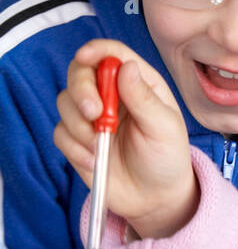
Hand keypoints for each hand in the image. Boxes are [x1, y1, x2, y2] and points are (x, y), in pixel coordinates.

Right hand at [53, 38, 198, 237]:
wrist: (154, 198)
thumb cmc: (166, 158)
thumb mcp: (164, 127)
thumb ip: (144, 98)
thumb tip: (126, 66)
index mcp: (138, 83)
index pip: (112, 54)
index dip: (95, 50)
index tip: (85, 58)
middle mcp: (111, 94)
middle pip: (79, 72)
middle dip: (81, 89)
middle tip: (94, 113)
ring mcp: (92, 117)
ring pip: (64, 102)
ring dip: (79, 125)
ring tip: (102, 146)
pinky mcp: (77, 140)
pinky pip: (60, 133)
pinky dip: (74, 147)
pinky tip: (95, 160)